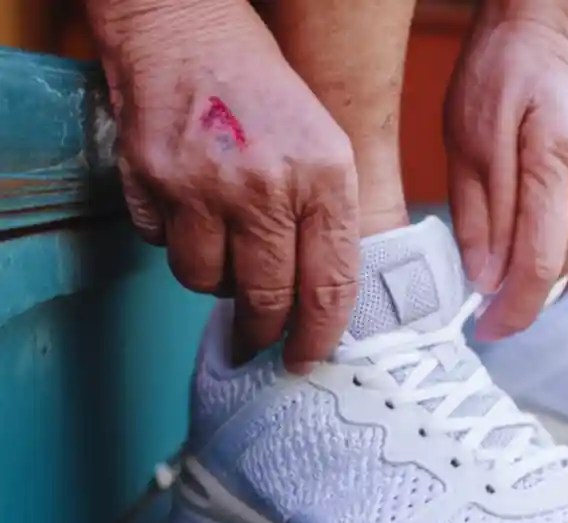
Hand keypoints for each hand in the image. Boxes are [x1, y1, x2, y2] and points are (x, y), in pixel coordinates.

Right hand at [89, 0, 358, 370]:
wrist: (188, 32)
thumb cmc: (266, 95)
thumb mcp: (328, 148)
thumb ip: (333, 221)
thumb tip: (326, 300)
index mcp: (323, 178)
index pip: (330, 284)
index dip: (320, 335)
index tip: (309, 358)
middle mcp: (263, 187)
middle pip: (266, 298)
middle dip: (266, 332)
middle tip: (263, 344)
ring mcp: (200, 186)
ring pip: (208, 282)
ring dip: (220, 285)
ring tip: (229, 258)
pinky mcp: (148, 182)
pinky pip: (162, 248)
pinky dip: (178, 246)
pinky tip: (192, 218)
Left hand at [445, 1, 567, 339]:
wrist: (543, 43)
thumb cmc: (495, 82)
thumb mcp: (464, 144)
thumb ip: (479, 216)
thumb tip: (486, 283)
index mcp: (556, 155)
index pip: (540, 257)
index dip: (512, 306)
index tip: (484, 331)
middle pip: (561, 263)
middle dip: (521, 297)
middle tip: (482, 316)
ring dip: (537, 278)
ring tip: (498, 282)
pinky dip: (553, 255)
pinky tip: (525, 251)